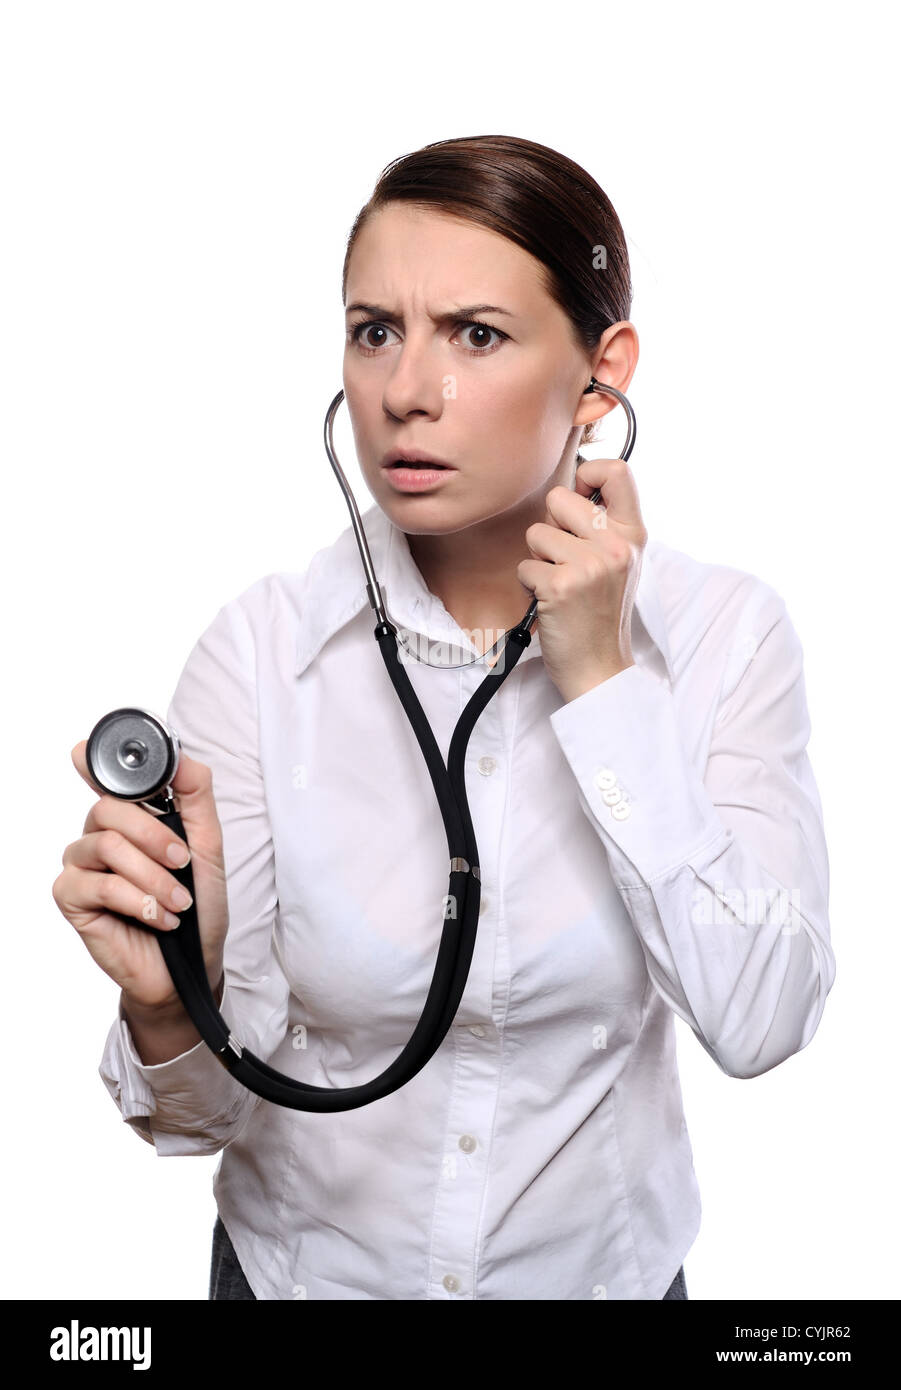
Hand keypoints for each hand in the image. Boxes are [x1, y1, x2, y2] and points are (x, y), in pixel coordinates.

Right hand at [51, 742, 229, 1013]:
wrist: (191, 964)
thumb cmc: (198, 906)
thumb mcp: (208, 844)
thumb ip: (195, 796)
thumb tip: (180, 756)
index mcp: (128, 819)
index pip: (105, 778)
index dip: (96, 761)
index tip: (88, 752)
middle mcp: (98, 836)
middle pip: (109, 809)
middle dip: (154, 836)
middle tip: (182, 862)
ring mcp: (80, 866)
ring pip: (106, 847)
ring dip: (152, 877)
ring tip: (177, 902)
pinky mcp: (71, 899)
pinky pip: (100, 885)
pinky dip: (139, 902)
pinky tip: (159, 918)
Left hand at [517, 457, 647, 701]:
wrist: (599, 667)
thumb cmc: (600, 613)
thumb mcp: (619, 562)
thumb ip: (602, 524)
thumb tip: (571, 484)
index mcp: (633, 534)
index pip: (616, 470)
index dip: (586, 475)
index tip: (579, 500)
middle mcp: (616, 545)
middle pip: (558, 497)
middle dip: (550, 526)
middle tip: (565, 559)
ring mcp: (590, 565)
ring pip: (535, 533)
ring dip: (538, 559)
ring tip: (560, 584)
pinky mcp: (561, 586)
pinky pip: (524, 565)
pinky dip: (530, 584)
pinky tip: (550, 602)